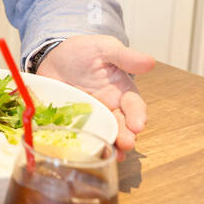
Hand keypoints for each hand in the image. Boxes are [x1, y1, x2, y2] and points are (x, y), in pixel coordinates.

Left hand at [35, 35, 154, 159]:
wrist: (54, 54)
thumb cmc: (84, 51)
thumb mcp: (104, 48)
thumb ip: (125, 56)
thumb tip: (150, 62)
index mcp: (121, 91)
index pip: (134, 106)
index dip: (138, 116)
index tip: (138, 125)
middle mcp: (109, 107)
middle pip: (122, 126)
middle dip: (126, 136)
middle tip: (126, 144)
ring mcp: (91, 116)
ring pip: (104, 134)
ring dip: (109, 145)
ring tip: (112, 155)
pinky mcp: (72, 120)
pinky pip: (78, 133)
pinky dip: (81, 142)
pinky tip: (83, 151)